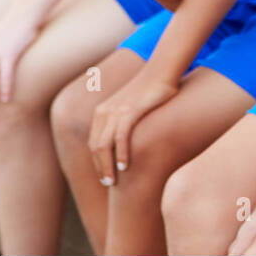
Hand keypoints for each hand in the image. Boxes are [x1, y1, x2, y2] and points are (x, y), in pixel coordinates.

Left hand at [88, 70, 178, 185]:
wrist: (162, 71)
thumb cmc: (152, 90)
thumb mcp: (133, 107)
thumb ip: (127, 121)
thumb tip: (130, 139)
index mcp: (102, 112)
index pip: (93, 143)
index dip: (97, 163)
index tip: (106, 176)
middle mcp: (105, 112)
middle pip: (95, 147)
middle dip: (100, 168)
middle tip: (108, 184)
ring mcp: (116, 111)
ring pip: (104, 146)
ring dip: (107, 166)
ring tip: (114, 181)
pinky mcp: (130, 110)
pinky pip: (121, 137)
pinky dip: (121, 154)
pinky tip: (125, 166)